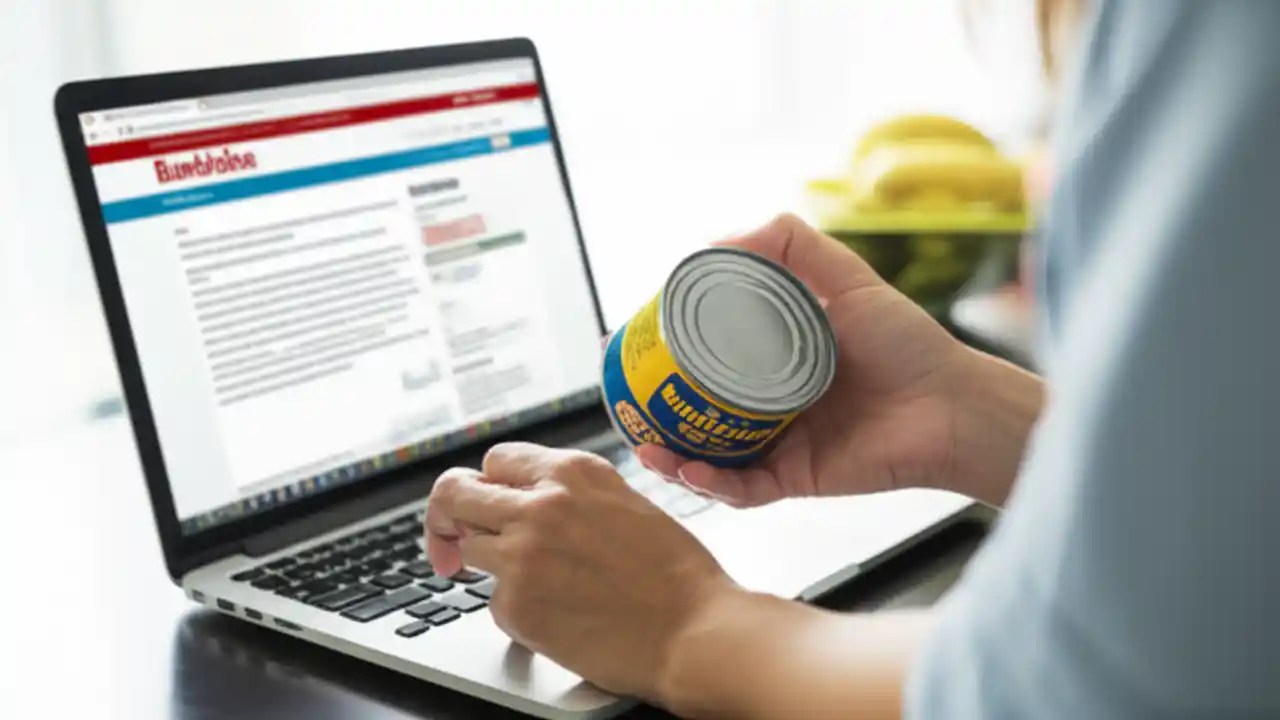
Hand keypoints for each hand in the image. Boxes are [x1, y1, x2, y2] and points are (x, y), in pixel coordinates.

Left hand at [424, 442, 736, 698]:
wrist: (694, 632)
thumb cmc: (673, 573)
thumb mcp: (623, 502)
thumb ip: (569, 493)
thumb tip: (521, 499)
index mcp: (572, 471)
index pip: (494, 461)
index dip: (488, 486)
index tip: (481, 507)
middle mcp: (541, 505)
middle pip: (454, 492)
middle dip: (446, 516)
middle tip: (449, 540)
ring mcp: (522, 556)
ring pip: (470, 550)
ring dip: (492, 566)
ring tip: (542, 583)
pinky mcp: (516, 606)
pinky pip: (495, 602)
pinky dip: (520, 611)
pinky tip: (563, 615)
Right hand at [638, 213, 973, 505]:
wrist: (955, 406)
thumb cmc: (910, 343)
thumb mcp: (846, 276)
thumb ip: (791, 244)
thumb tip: (718, 241)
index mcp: (775, 357)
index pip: (706, 354)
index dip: (665, 351)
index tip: (629, 342)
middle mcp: (771, 401)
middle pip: (697, 407)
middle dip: (653, 408)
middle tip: (623, 395)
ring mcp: (780, 443)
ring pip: (710, 454)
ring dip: (671, 454)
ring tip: (645, 443)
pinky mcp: (796, 479)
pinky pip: (743, 488)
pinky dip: (713, 483)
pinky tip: (690, 468)